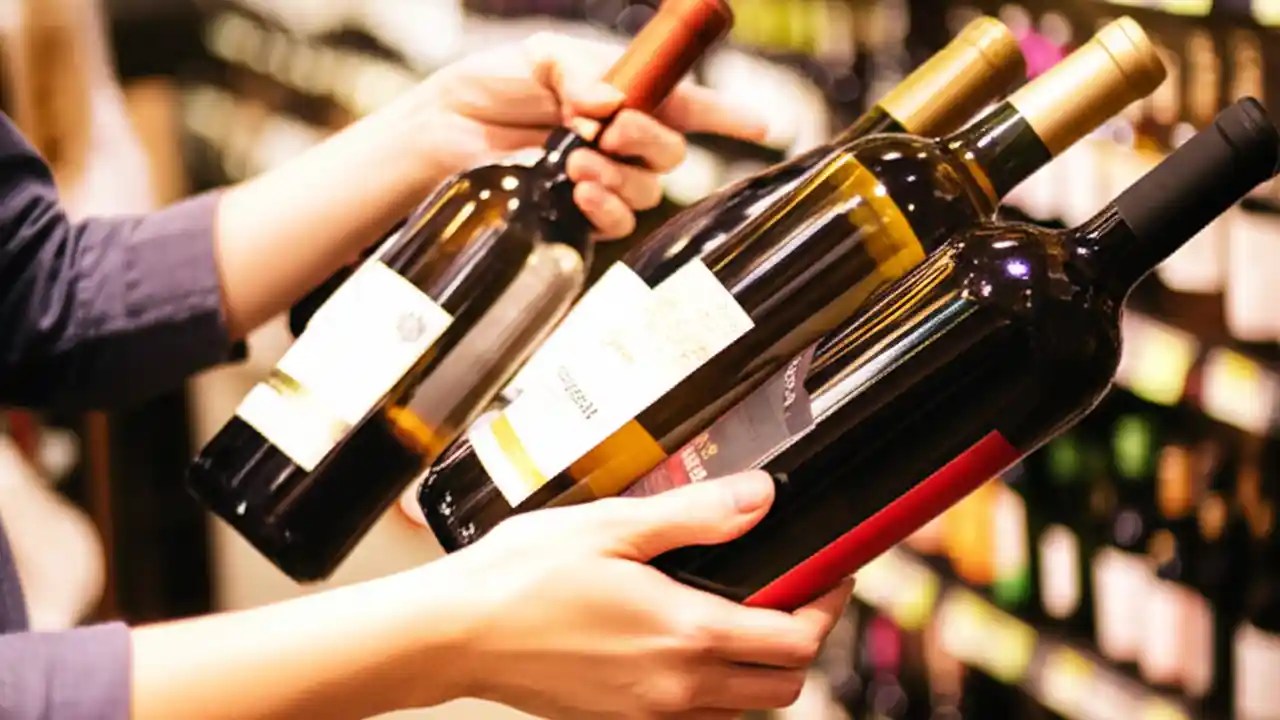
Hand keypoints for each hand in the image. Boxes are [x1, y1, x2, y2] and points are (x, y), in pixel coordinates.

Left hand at [402, 32, 766, 238]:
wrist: (442, 128)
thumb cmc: (493, 82)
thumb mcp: (539, 55)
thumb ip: (578, 72)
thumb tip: (605, 103)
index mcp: (626, 93)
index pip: (690, 105)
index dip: (730, 116)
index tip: (763, 125)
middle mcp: (622, 138)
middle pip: (672, 152)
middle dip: (648, 141)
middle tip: (609, 130)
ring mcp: (602, 177)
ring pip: (646, 188)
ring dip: (619, 175)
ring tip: (576, 161)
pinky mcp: (577, 212)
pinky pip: (617, 221)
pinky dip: (606, 208)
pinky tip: (580, 193)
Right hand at [423, 471, 850, 718]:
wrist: (453, 634)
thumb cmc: (519, 580)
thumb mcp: (614, 526)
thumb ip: (697, 515)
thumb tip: (759, 498)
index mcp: (684, 633)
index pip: (795, 638)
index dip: (827, 604)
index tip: (830, 575)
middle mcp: (675, 687)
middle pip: (783, 686)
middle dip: (801, 641)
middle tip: (792, 595)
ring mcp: (648, 714)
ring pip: (743, 709)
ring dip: (760, 669)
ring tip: (741, 616)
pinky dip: (716, 692)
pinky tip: (688, 649)